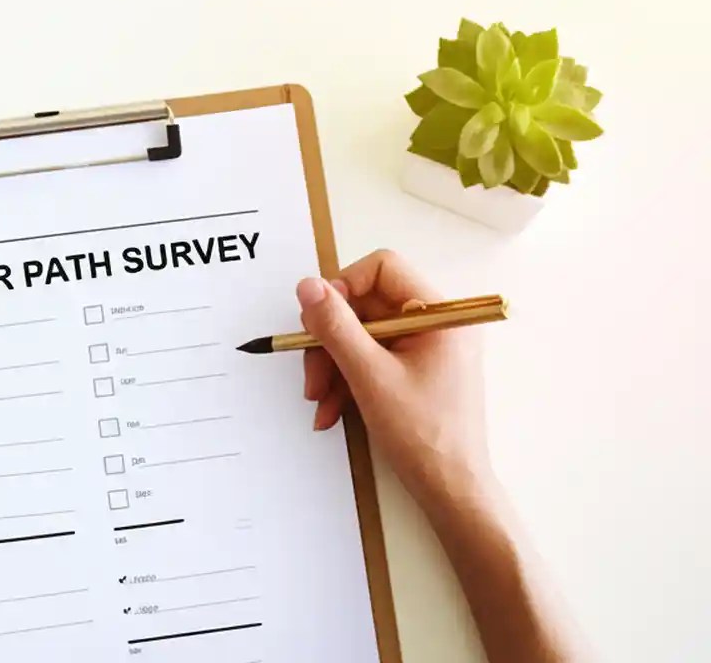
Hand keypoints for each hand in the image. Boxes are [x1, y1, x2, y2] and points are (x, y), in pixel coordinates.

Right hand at [298, 250, 490, 506]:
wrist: (451, 490)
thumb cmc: (423, 437)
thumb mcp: (370, 376)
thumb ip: (336, 327)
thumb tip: (307, 286)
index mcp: (440, 314)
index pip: (382, 269)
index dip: (343, 288)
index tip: (318, 322)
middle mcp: (436, 324)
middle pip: (365, 307)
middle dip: (331, 342)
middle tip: (311, 375)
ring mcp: (426, 349)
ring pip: (362, 336)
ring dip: (333, 366)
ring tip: (320, 402)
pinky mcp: (415, 371)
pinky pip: (371, 360)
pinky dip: (347, 381)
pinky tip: (333, 411)